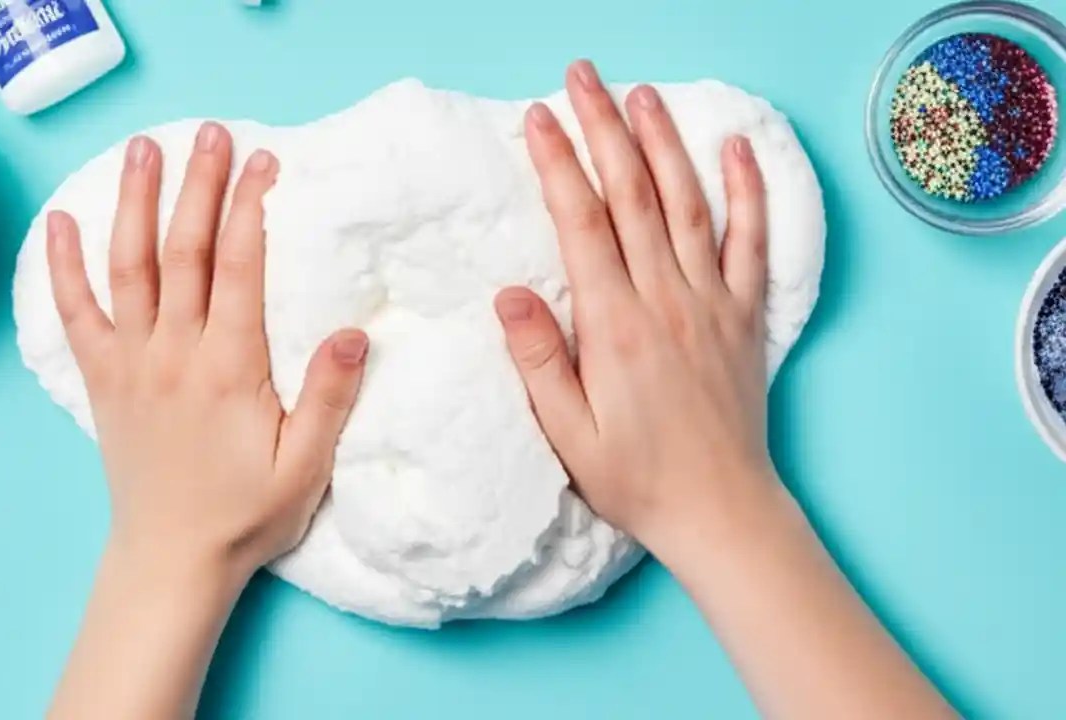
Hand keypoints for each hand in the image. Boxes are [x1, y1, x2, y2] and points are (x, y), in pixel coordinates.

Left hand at [47, 124, 368, 577]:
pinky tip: (60, 223)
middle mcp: (174, 354)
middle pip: (183, 252)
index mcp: (229, 368)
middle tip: (210, 133)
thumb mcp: (305, 466)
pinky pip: (75, 315)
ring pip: (128, 268)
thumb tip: (355, 333)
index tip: (263, 160)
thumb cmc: (245, 514)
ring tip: (142, 149)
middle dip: (198, 186)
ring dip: (134, 204)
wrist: (172, 559)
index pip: (239, 268)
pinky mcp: (103, 380)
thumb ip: (329, 398)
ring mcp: (131, 363)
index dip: (250, 207)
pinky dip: (63, 267)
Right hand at [494, 60, 774, 554]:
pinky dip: (748, 191)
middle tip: (582, 77)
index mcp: (615, 327)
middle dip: (603, 130)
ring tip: (641, 94)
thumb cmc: (636, 478)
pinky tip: (736, 149)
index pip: (583, 225)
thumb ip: (538, 362)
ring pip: (689, 204)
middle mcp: (667, 301)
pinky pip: (751, 242)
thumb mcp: (568, 435)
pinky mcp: (745, 316)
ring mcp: (712, 303)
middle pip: (634, 196)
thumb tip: (508, 293)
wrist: (721, 511)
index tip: (538, 118)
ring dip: (665, 143)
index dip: (559, 165)